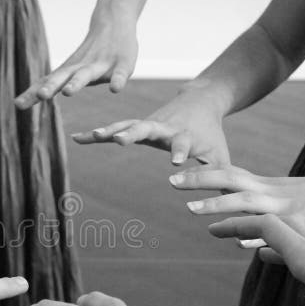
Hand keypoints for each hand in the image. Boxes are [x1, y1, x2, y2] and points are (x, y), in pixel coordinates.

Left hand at [14, 18, 136, 109]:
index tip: (18, 105)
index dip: (33, 94)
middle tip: (41, 95)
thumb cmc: (89, 54)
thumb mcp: (68, 70)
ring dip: (76, 83)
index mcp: (68, 72)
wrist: (114, 23)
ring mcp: (101, 65)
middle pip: (63, 77)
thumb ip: (47, 84)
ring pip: (86, 74)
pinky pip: (120, 73)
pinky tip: (114, 89)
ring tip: (67, 92)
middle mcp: (81, 68)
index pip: (46, 83)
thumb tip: (17, 102)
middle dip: (51, 86)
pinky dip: (117, 81)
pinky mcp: (122, 64)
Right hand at [72, 84, 229, 165]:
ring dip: (111, 130)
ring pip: (127, 125)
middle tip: (120, 140)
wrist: (200, 102)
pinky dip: (97, 134)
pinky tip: (77, 137)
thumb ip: (219, 178)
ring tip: (93, 134)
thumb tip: (227, 203)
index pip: (182, 143)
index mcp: (186, 135)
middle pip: (147, 128)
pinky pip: (114, 129)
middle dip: (133, 133)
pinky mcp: (137, 125)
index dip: (180, 152)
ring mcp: (148, 124)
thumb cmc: (210, 135)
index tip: (176, 162)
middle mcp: (164, 127)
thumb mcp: (219, 156)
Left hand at [169, 164, 304, 233]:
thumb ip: (267, 225)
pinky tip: (241, 245)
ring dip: (219, 205)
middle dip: (200, 178)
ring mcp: (290, 203)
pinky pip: (280, 227)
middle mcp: (275, 190)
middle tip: (171, 181)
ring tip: (191, 210)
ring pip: (248, 201)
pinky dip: (261, 235)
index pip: (231, 175)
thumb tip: (244, 244)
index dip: (204, 173)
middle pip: (231, 179)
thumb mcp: (295, 213)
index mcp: (270, 187)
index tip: (176, 175)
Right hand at [209, 214, 304, 305]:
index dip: (236, 226)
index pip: (264, 227)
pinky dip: (295, 260)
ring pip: (295, 239)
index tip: (212, 229)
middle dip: (248, 226)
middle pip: (276, 225)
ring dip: (271, 240)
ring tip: (254, 250)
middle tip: (224, 231)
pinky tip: (300, 283)